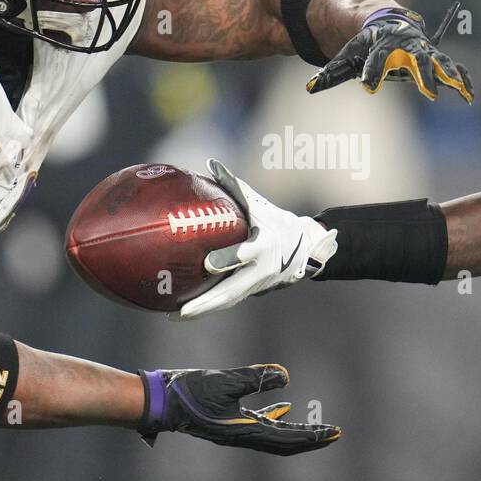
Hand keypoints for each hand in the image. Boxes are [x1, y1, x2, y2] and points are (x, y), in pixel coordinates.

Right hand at [136, 364, 340, 455]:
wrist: (160, 401)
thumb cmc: (189, 391)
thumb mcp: (226, 380)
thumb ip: (256, 377)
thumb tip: (285, 377)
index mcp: (245, 431)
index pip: (288, 438)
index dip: (312, 436)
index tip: (334, 433)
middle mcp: (243, 436)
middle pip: (286, 442)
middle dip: (310, 438)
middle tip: (333, 433)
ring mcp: (235, 430)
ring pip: (274, 434)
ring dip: (296, 430)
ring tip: (316, 426)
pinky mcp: (227, 421)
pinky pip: (260, 423)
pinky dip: (275, 417)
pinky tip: (284, 407)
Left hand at [178, 159, 337, 318]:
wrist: (305, 248)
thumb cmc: (275, 221)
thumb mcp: (259, 203)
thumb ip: (234, 186)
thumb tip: (210, 164)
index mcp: (265, 244)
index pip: (245, 254)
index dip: (228, 260)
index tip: (207, 264)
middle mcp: (262, 269)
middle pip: (233, 290)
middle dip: (208, 302)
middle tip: (182, 310)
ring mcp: (258, 284)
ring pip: (229, 300)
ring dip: (204, 310)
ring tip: (175, 316)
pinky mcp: (253, 291)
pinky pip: (229, 300)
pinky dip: (208, 307)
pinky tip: (185, 312)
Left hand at [306, 5, 473, 103]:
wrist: (384, 22)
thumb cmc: (364, 43)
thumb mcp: (346, 54)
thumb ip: (331, 72)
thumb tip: (310, 88)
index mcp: (382, 43)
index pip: (377, 58)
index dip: (373, 72)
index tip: (369, 87)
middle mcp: (405, 45)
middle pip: (416, 58)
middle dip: (424, 74)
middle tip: (430, 93)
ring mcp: (423, 50)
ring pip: (439, 60)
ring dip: (449, 74)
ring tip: (461, 89)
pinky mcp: (433, 58)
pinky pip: (451, 67)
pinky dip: (462, 78)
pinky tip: (469, 94)